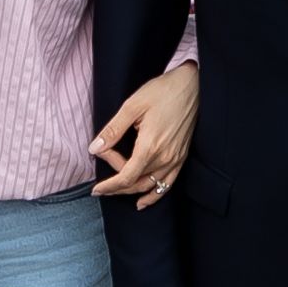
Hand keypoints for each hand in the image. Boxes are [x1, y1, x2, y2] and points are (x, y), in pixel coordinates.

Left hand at [88, 61, 198, 202]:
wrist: (192, 85)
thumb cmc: (163, 91)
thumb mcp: (132, 106)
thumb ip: (112, 130)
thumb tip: (94, 148)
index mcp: (150, 146)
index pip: (126, 177)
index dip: (109, 186)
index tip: (96, 188)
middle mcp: (164, 158)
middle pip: (135, 182)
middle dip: (116, 182)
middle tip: (104, 165)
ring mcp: (175, 159)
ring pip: (149, 186)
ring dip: (130, 189)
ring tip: (115, 187)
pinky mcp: (181, 157)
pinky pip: (167, 185)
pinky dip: (154, 196)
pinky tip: (142, 200)